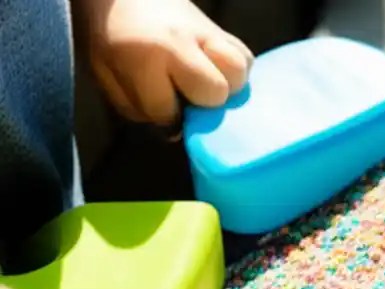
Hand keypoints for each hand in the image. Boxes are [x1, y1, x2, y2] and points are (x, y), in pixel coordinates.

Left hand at [77, 0, 252, 127]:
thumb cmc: (112, 35)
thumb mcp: (106, 74)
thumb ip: (135, 106)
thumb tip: (175, 130)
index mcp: (147, 56)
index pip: (167, 111)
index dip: (163, 118)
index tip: (159, 109)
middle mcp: (183, 43)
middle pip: (214, 92)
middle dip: (203, 103)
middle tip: (188, 96)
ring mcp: (207, 33)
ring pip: (238, 72)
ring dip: (227, 86)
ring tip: (206, 83)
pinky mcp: (223, 30)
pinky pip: (246, 58)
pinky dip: (235, 72)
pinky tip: (217, 72)